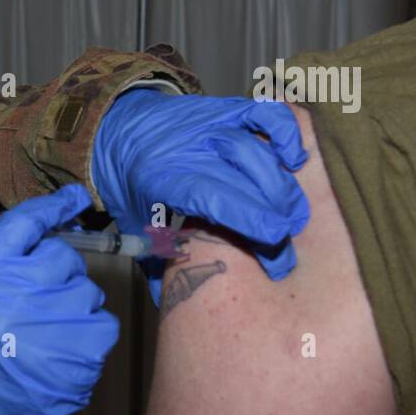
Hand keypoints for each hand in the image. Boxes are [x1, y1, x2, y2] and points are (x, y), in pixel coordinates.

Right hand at [0, 184, 118, 414]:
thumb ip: (8, 269)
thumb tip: (54, 231)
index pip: (21, 225)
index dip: (50, 208)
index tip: (74, 197)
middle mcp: (17, 292)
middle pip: (62, 258)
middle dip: (61, 277)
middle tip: (42, 309)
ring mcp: (53, 319)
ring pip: (88, 291)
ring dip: (77, 310)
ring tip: (48, 339)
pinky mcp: (85, 347)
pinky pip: (105, 322)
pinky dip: (92, 336)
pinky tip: (66, 355)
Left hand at [93, 87, 310, 304]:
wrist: (120, 129)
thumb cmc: (133, 186)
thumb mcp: (135, 223)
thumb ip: (157, 262)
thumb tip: (179, 306)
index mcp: (161, 178)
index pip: (211, 194)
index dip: (247, 215)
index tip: (276, 238)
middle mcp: (188, 146)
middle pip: (243, 175)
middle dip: (274, 211)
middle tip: (286, 244)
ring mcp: (209, 123)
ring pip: (257, 148)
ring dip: (282, 184)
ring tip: (294, 215)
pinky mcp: (227, 108)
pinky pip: (264, 112)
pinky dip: (286, 133)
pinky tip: (294, 160)